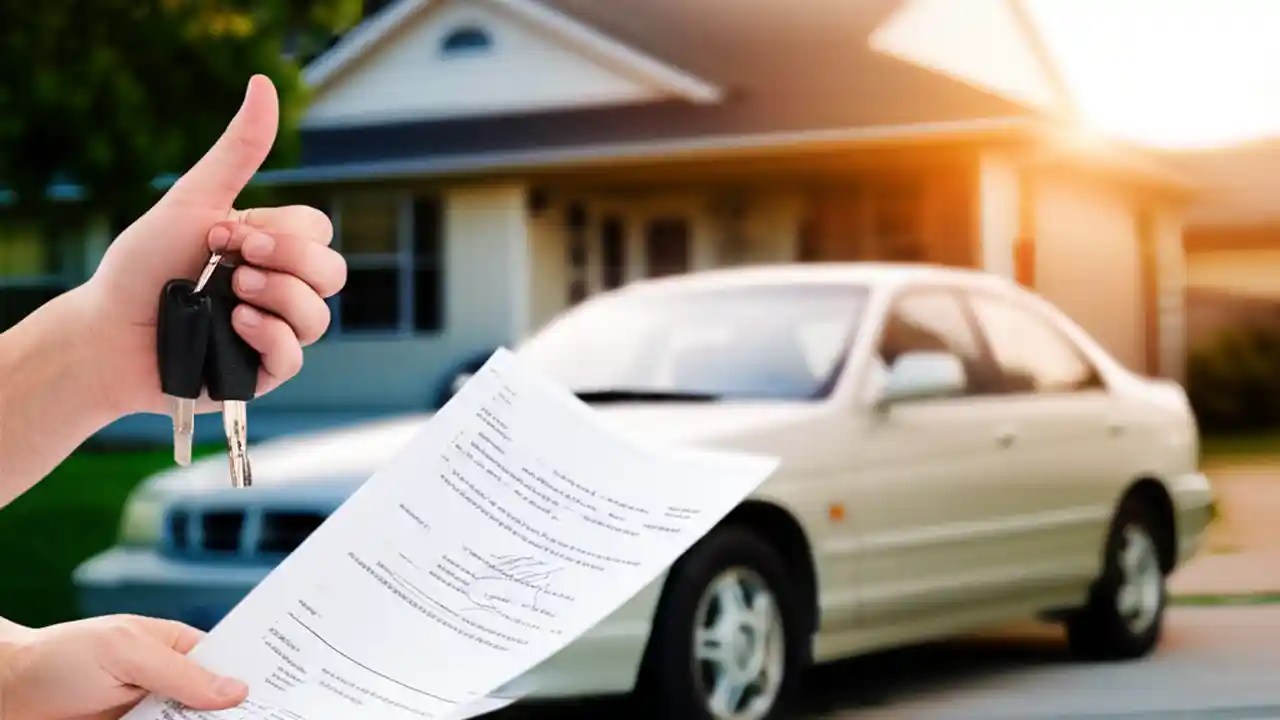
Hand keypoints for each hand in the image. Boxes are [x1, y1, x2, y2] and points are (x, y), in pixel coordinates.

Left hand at [0, 615, 246, 719]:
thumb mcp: (126, 653)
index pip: (227, 662)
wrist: (3, 690)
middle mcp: (166, 683)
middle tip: (266, 717)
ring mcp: (148, 715)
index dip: (254, 674)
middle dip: (237, 711)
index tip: (283, 692)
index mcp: (173, 648)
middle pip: (214, 705)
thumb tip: (238, 689)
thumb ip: (182, 672)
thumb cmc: (60, 656)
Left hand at [75, 74, 346, 416]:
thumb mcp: (192, 202)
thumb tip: (264, 84)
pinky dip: (268, 336)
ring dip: (277, 299)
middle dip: (287, 263)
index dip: (283, 234)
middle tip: (235, 263)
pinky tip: (233, 326)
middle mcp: (281, 289)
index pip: (318, 233)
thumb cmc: (144, 266)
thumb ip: (236, 151)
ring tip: (232, 297)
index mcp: (270, 247)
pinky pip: (295, 356)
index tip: (225, 235)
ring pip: (319, 316)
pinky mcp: (262, 372)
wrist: (107, 331)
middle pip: (333, 273)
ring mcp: (275, 331)